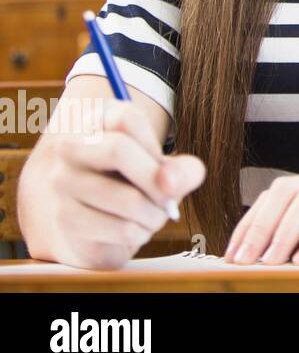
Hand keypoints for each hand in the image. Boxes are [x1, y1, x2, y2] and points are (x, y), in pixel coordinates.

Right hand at [24, 99, 205, 269]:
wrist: (95, 218)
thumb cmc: (138, 182)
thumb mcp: (166, 166)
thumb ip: (182, 169)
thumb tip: (171, 183)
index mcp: (96, 120)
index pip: (127, 119)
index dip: (154, 146)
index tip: (162, 164)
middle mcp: (69, 147)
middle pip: (117, 150)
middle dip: (157, 180)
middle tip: (169, 198)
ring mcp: (62, 183)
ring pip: (128, 199)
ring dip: (156, 214)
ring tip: (153, 214)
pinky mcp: (66, 219)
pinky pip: (123, 229)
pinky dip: (142, 233)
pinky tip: (135, 228)